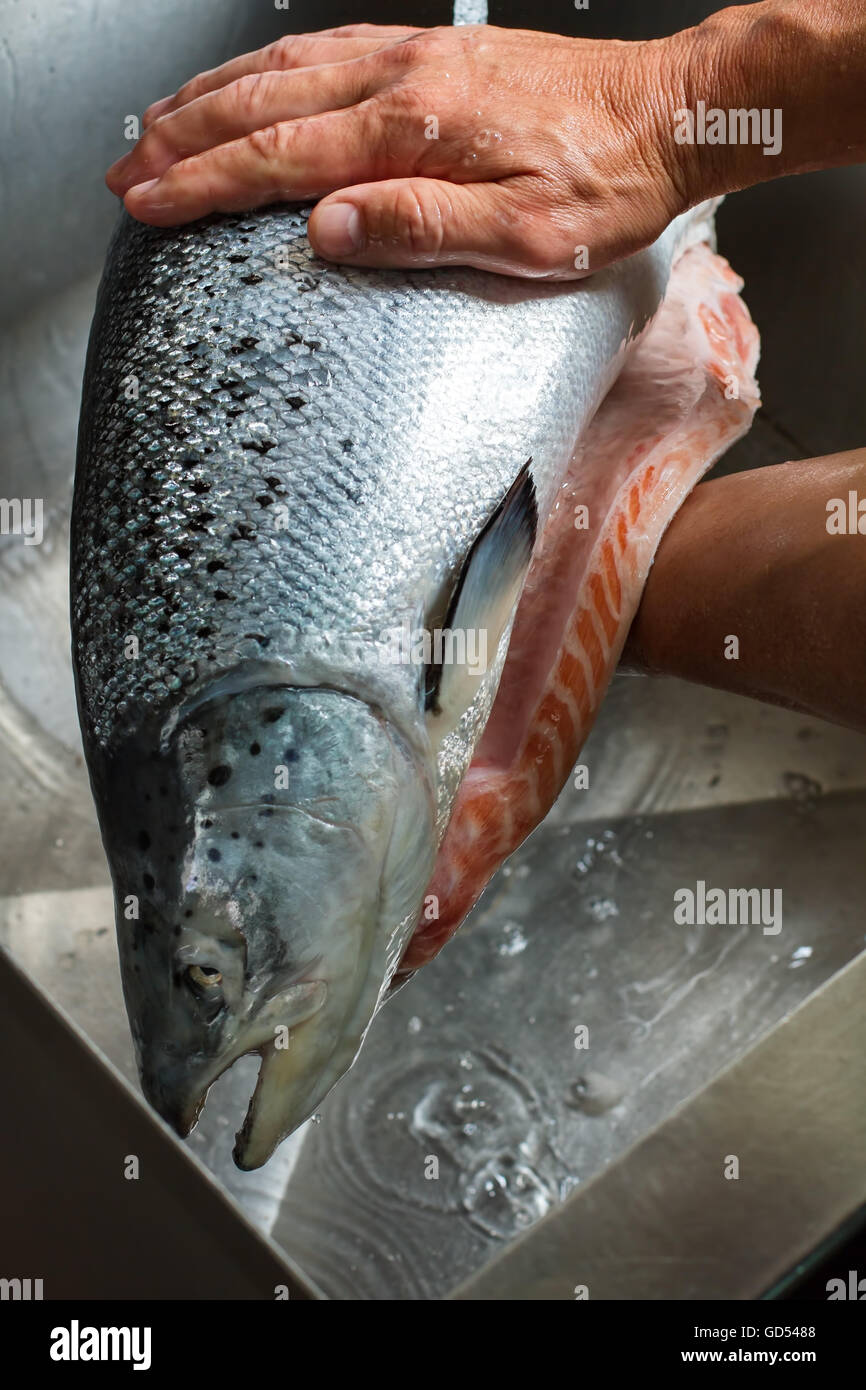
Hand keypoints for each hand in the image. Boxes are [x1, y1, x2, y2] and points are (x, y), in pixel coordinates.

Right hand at [105, 22, 692, 279]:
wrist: (671, 111)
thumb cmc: (608, 183)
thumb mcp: (526, 237)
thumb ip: (423, 230)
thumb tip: (327, 229)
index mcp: (416, 131)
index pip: (281, 158)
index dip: (204, 183)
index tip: (146, 203)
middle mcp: (403, 79)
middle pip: (263, 105)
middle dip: (183, 141)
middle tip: (127, 173)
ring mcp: (414, 55)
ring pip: (285, 68)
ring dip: (212, 98)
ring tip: (159, 126)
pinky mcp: (433, 50)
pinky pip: (327, 48)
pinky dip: (269, 67)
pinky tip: (248, 81)